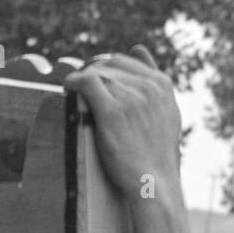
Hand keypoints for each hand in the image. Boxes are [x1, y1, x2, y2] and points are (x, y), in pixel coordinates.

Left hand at [62, 45, 181, 203]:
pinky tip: (66, 87)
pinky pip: (87, 84)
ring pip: (98, 72)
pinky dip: (73, 82)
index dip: (106, 68)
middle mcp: (148, 87)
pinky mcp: (112, 112)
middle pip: (111, 64)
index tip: (93, 79)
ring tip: (71, 90)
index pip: (127, 62)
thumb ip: (155, 88)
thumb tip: (139, 50)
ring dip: (81, 79)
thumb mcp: (167, 116)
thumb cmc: (158, 157)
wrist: (154, 182)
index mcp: (162, 86)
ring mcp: (131, 98)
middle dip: (91, 71)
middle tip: (78, 86)